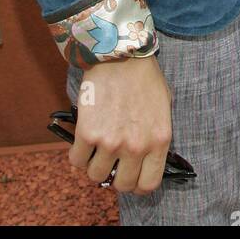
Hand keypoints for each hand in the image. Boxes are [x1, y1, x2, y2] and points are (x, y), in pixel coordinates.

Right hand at [69, 53, 172, 194]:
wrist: (121, 53)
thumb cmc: (144, 77)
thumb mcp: (163, 108)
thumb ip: (155, 137)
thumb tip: (144, 160)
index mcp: (159, 140)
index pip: (148, 184)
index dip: (136, 184)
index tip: (130, 176)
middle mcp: (136, 146)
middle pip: (121, 185)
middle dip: (114, 176)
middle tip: (110, 162)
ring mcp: (111, 142)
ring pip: (96, 175)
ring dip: (94, 165)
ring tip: (96, 148)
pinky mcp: (88, 133)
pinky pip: (76, 161)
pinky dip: (77, 155)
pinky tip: (83, 141)